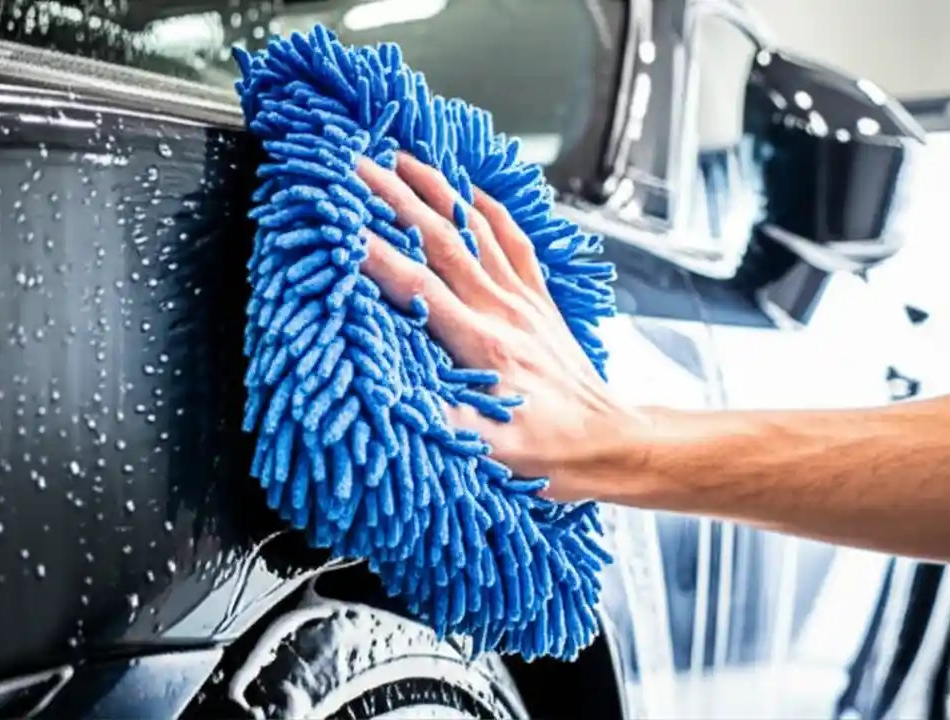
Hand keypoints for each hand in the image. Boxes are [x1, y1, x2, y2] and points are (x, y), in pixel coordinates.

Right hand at [355, 154, 643, 500]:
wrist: (607, 443)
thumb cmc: (546, 452)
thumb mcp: (487, 450)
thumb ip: (440, 419)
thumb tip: (389, 393)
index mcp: (481, 345)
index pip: (416, 285)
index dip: (375, 252)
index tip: (341, 223)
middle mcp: (501, 310)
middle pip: (439, 238)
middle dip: (394, 197)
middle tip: (358, 165)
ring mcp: (523, 299)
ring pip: (474, 227)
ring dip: (437, 189)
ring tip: (402, 158)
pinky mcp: (539, 300)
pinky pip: (514, 240)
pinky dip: (490, 208)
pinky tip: (471, 188)